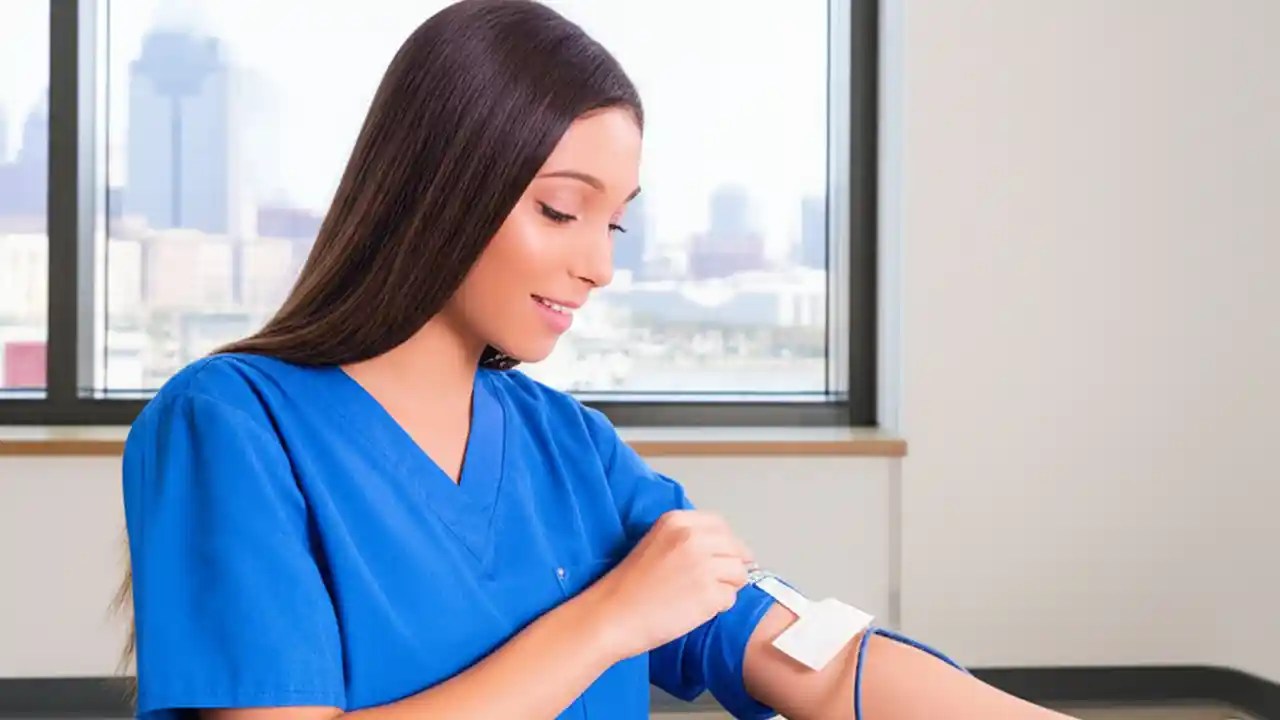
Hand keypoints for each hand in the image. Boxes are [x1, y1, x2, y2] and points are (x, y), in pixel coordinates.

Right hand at [585, 510, 754, 659]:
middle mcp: (693, 537)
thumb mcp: (656, 542)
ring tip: (702, 596)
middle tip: (713, 583)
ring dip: (727, 587)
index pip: (721, 525)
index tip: (719, 559)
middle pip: (736, 549)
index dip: (725, 544)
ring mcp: (703, 565)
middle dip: (730, 566)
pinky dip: (719, 607)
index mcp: (677, 521)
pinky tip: (697, 609)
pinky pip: (731, 598)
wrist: (611, 615)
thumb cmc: (629, 585)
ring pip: (740, 573)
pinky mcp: (709, 594)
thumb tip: (724, 548)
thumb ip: (686, 538)